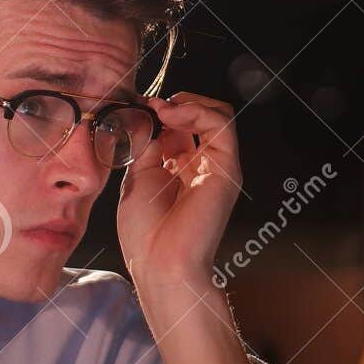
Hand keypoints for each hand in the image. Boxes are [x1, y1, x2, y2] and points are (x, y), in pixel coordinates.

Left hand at [116, 91, 242, 288]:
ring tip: (163, 108)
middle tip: (151, 105)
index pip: (179, 125)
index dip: (160, 110)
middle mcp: (200, 164)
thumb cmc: (145, 232)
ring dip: (188, 102)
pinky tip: (173, 114)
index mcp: (178, 169)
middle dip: (175, 102)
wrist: (159, 262)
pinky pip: (222, 124)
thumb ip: (147, 145)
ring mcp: (215, 166)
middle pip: (200, 115)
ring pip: (216, 113)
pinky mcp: (226, 168)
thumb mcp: (137, 177)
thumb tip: (150, 116)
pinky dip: (198, 110)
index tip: (138, 106)